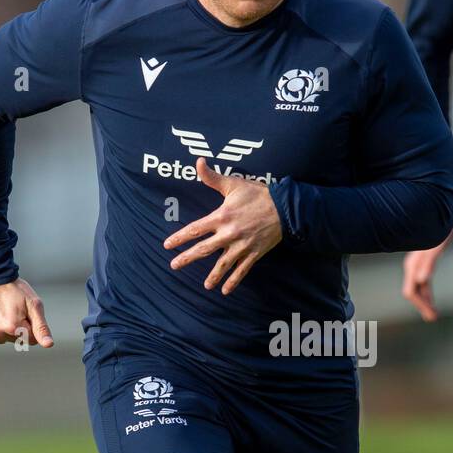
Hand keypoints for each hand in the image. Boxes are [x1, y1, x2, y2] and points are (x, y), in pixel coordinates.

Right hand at [0, 277, 53, 345]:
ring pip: (6, 340)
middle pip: (18, 341)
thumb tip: (48, 345)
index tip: (25, 312)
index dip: (31, 325)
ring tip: (3, 311)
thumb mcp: (33, 305)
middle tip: (13, 310)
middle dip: (20, 328)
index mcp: (13, 328)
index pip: (32, 340)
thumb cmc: (15, 290)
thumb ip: (41, 327)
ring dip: (7, 329)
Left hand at [163, 157, 281, 293]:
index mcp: (221, 217)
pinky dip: (234, 281)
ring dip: (213, 276)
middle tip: (174, 265)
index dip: (180, 237)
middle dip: (187, 258)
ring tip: (205, 285)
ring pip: (223, 264)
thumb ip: (212, 177)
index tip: (167, 245)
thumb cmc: (258, 194)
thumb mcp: (234, 184)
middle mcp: (229, 234)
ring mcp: (242, 246)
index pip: (195, 229)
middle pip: (204, 249)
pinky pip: (242, 270)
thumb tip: (198, 162)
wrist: (285, 208)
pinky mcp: (254, 253)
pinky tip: (226, 290)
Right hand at [402, 232, 452, 321]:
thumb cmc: (439, 229)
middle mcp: (412, 267)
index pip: (411, 292)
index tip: (431, 316)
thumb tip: (422, 280)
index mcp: (413, 265)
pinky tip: (430, 299)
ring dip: (424, 302)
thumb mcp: (436, 245)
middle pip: (413, 293)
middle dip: (422, 306)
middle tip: (433, 318)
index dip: (420, 305)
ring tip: (433, 314)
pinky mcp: (422, 263)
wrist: (439, 214)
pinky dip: (426, 293)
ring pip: (417, 288)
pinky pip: (421, 283)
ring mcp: (416, 265)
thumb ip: (428, 262)